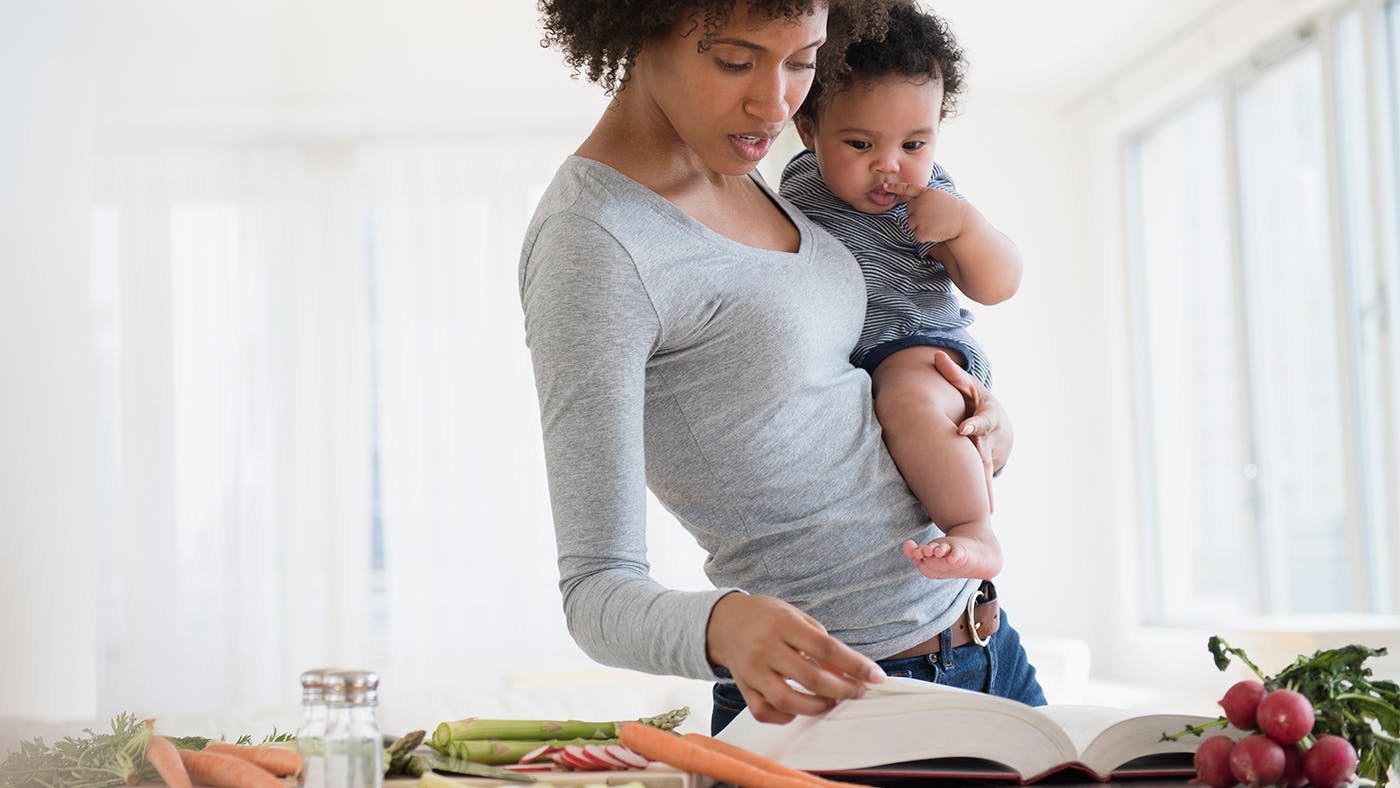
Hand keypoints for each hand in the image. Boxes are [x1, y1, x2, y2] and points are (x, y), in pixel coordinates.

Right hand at [705, 592, 882, 724]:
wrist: (723, 622)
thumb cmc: (768, 618)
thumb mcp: (796, 617)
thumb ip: (821, 642)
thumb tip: (850, 673)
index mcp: (783, 624)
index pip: (827, 648)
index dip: (856, 665)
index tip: (877, 676)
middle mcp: (765, 648)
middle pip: (812, 678)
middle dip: (843, 690)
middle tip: (858, 691)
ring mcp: (751, 671)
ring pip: (788, 700)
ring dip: (818, 707)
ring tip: (831, 701)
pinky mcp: (743, 688)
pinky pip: (766, 712)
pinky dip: (787, 716)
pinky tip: (799, 707)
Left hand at [883, 182, 964, 245]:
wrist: (964, 223)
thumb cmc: (954, 211)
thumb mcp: (940, 197)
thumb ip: (925, 198)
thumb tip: (912, 204)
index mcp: (926, 193)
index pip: (908, 189)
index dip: (895, 187)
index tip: (885, 186)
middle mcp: (919, 204)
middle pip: (909, 211)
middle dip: (917, 215)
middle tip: (934, 218)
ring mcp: (919, 217)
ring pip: (912, 224)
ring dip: (921, 226)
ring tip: (937, 224)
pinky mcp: (920, 231)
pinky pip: (917, 235)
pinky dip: (925, 237)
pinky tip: (936, 232)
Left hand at [932, 351, 1012, 509]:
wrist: (1000, 426)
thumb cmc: (979, 403)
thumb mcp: (970, 387)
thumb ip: (954, 375)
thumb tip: (938, 356)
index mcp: (988, 418)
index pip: (981, 421)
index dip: (974, 424)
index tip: (964, 429)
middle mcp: (990, 440)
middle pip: (984, 452)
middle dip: (979, 463)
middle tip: (975, 474)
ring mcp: (988, 457)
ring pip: (985, 474)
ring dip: (985, 490)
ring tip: (985, 507)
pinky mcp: (983, 471)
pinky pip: (980, 485)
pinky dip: (982, 499)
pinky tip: (983, 515)